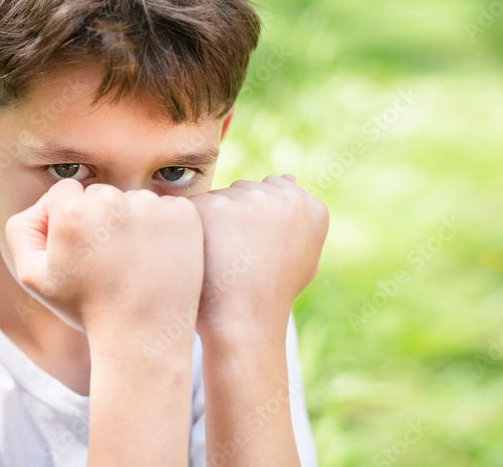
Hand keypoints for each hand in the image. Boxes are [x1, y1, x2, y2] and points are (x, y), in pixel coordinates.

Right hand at [4, 179, 204, 351]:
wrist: (143, 337)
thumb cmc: (85, 307)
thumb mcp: (32, 276)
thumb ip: (22, 229)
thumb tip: (45, 202)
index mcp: (74, 211)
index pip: (64, 193)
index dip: (66, 222)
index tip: (78, 252)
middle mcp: (114, 200)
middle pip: (99, 194)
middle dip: (98, 219)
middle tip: (105, 261)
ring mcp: (153, 206)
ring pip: (131, 201)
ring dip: (130, 222)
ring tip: (131, 263)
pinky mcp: (184, 215)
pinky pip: (163, 208)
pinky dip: (160, 227)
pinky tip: (153, 258)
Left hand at [188, 173, 328, 343]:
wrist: (244, 325)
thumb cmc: (272, 296)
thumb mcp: (302, 258)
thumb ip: (299, 217)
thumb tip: (287, 176)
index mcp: (311, 207)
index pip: (270, 192)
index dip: (254, 223)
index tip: (252, 251)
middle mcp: (284, 197)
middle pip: (243, 191)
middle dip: (233, 216)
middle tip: (233, 257)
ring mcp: (250, 200)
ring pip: (217, 197)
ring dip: (211, 220)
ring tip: (218, 258)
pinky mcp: (214, 207)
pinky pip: (193, 207)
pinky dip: (190, 229)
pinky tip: (198, 254)